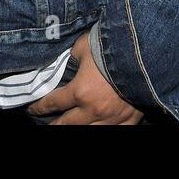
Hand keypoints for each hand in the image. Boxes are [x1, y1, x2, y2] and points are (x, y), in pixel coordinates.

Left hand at [25, 31, 144, 124]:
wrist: (145, 54)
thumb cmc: (112, 47)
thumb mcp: (84, 46)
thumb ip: (73, 56)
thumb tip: (67, 60)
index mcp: (79, 91)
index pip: (53, 103)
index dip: (40, 107)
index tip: (33, 109)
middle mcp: (93, 109)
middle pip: (67, 124)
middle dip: (55, 125)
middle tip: (47, 126)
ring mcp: (112, 118)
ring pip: (89, 132)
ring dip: (76, 130)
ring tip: (68, 128)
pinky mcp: (129, 120)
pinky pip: (115, 132)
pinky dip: (105, 131)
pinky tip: (98, 129)